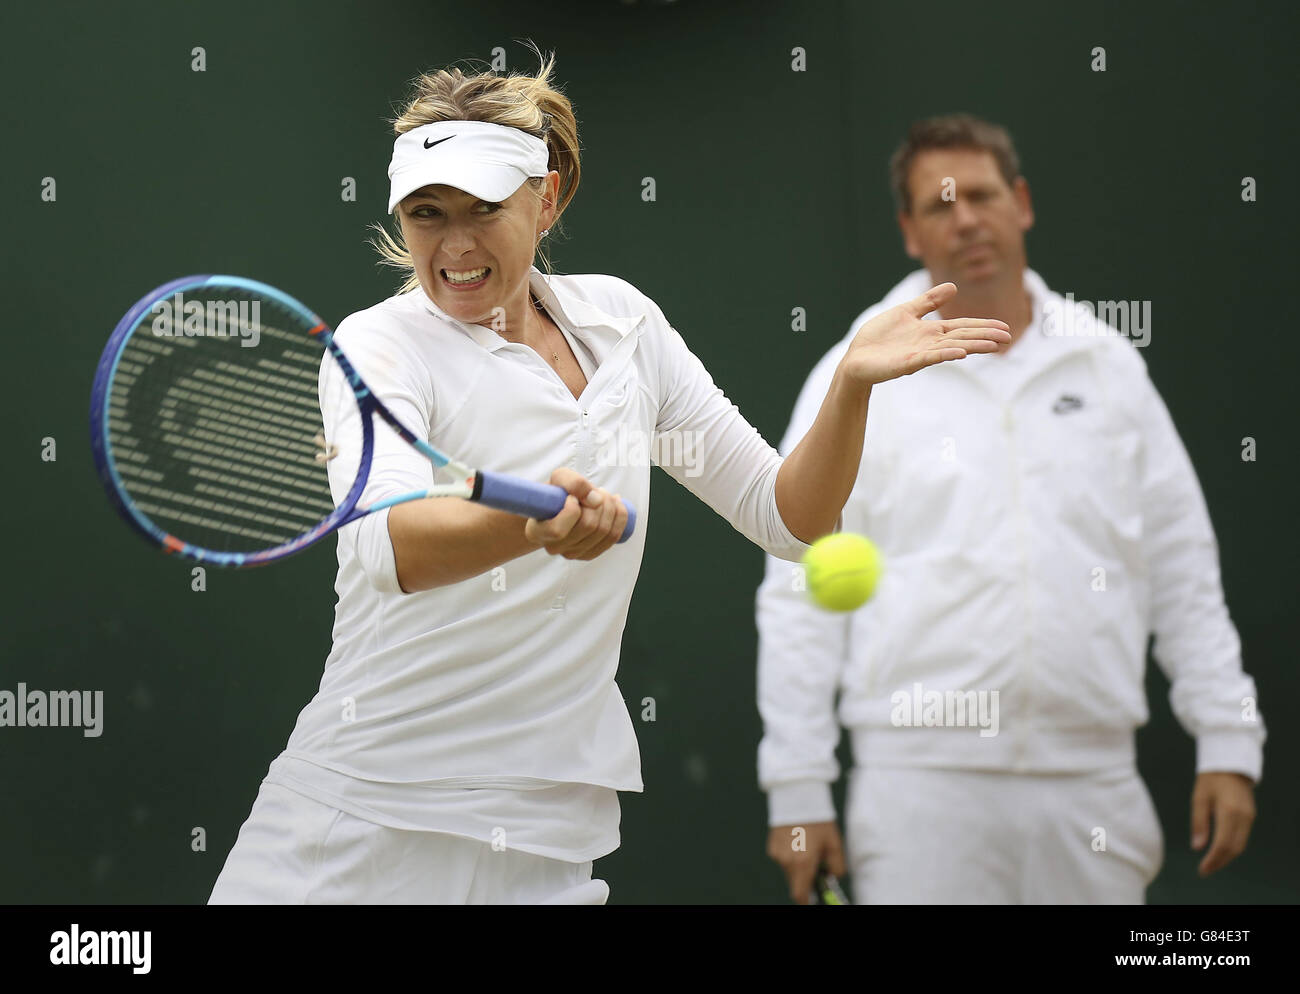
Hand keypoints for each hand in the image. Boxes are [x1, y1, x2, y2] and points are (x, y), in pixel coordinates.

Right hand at [523, 467, 627, 560]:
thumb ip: (572, 483)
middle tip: (597, 490)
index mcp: (537, 531)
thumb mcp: (559, 479)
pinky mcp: (589, 554)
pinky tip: (616, 505)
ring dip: (610, 507)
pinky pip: (612, 538)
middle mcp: (554, 547)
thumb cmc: (556, 494)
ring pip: (603, 531)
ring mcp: (572, 553)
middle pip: (588, 526)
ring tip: (604, 495)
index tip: (572, 497)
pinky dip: (619, 518)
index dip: (572, 510)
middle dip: (599, 502)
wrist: (561, 507)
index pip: (558, 530)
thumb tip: (595, 500)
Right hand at [766, 821, 845, 904]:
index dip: (807, 900)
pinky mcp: (772, 847)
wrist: (798, 797)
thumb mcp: (835, 844)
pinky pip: (782, 859)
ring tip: (806, 848)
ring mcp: (777, 855)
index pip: (800, 895)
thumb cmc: (819, 821)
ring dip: (798, 867)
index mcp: (804, 863)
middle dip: (805, 880)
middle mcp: (788, 862)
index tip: (813, 898)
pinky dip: (790, 856)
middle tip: (816, 867)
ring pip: (789, 871)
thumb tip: (831, 877)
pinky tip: (796, 841)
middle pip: (795, 883)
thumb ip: (837, 867)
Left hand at [839, 282, 1010, 386]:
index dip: (983, 326)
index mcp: (930, 331)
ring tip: (994, 345)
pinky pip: (930, 358)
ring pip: (952, 348)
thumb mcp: (905, 312)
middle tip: (1008, 337)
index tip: (1004, 327)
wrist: (856, 358)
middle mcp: (929, 343)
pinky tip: (961, 353)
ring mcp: (920, 354)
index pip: (962, 327)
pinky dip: (946, 354)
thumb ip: (928, 301)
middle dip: (985, 336)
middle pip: (963, 337)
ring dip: (973, 346)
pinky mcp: (907, 363)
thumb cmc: (878, 337)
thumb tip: (953, 287)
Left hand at [1191, 772, 1255, 876]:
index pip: (1222, 843)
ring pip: (1240, 845)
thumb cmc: (1210, 779)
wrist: (1230, 763)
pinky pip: (1243, 837)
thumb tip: (1198, 847)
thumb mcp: (1199, 798)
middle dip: (1220, 862)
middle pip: (1234, 848)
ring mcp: (1249, 817)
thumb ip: (1199, 823)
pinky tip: (1221, 851)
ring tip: (1211, 864)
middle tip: (1205, 870)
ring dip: (1227, 857)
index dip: (1213, 859)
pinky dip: (1232, 848)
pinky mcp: (1251, 816)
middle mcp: (1243, 817)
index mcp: (1228, 811)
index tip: (1202, 869)